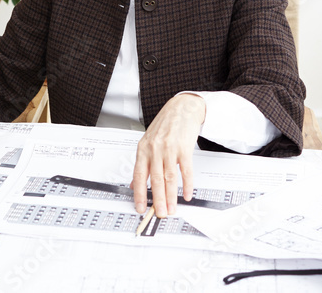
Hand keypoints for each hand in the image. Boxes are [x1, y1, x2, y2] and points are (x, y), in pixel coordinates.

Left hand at [132, 93, 205, 217]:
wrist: (182, 108)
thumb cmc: (165, 124)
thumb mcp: (148, 141)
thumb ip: (142, 163)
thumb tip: (134, 184)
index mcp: (143, 149)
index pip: (139, 176)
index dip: (139, 194)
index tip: (140, 207)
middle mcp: (155, 149)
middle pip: (155, 180)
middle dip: (157, 200)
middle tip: (160, 213)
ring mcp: (169, 148)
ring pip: (169, 178)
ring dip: (171, 196)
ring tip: (172, 209)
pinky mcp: (184, 148)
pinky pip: (185, 171)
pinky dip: (187, 185)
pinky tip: (186, 194)